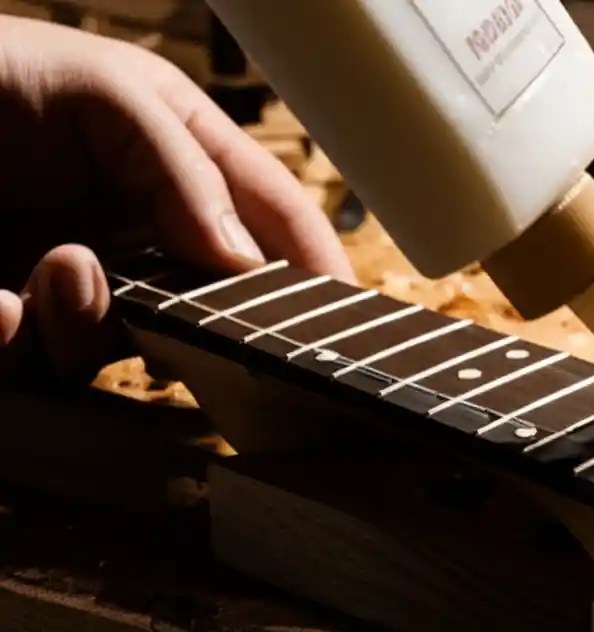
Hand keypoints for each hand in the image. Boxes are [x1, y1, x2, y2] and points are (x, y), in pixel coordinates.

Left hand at [0, 16, 353, 382]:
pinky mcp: (8, 325)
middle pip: (210, 310)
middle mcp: (142, 238)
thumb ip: (187, 170)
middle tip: (192, 326)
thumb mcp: (108, 92)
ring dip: (90, 323)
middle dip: (204, 327)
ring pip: (118, 351)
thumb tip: (247, 263)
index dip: (320, 275)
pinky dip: (12, 341)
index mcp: (191, 170)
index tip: (348, 329)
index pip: (280, 225)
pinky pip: (29, 365)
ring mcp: (72, 287)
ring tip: (56, 267)